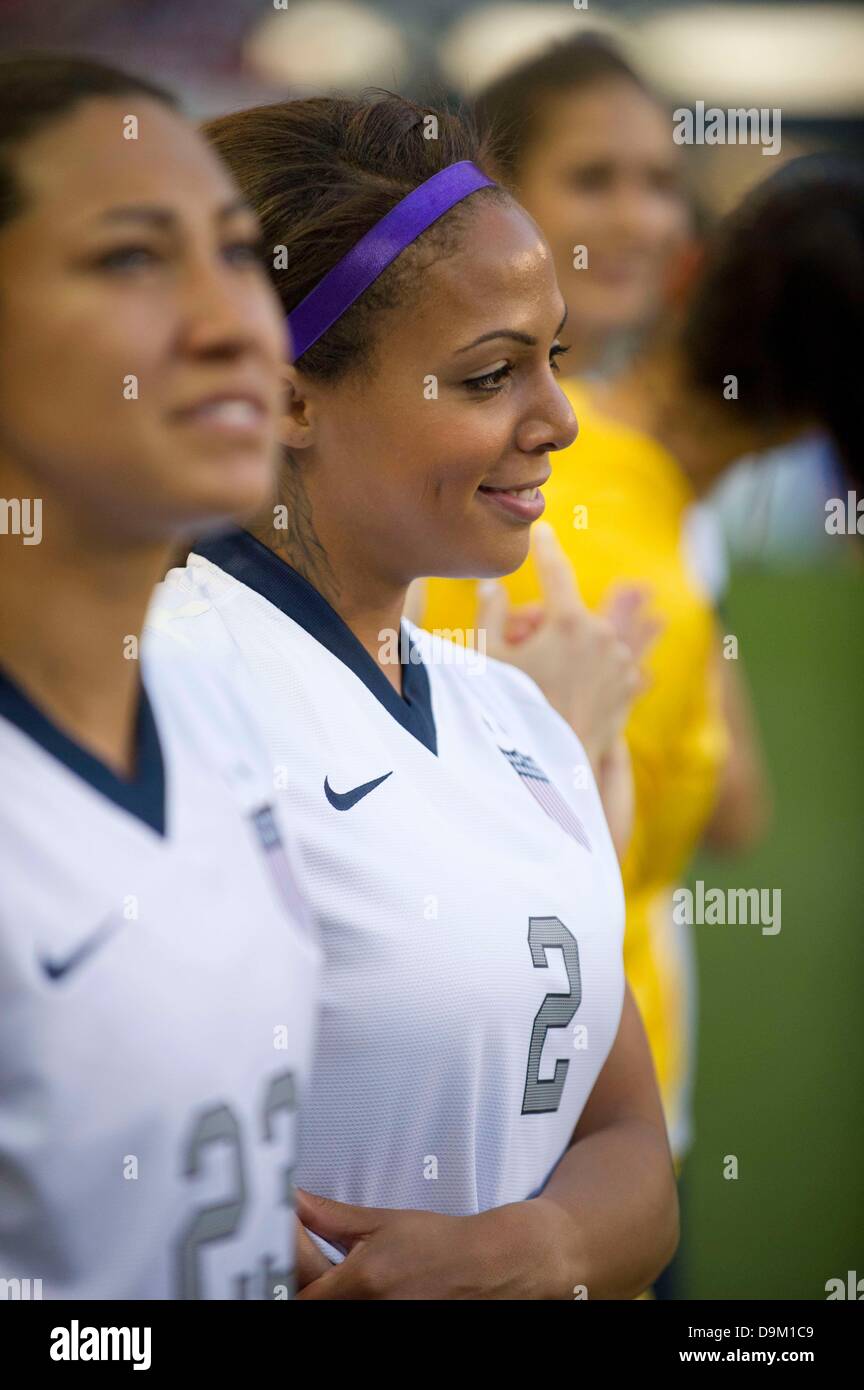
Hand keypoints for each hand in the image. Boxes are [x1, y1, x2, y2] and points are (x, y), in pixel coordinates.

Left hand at [294, 1189, 567, 1299]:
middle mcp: (364, 1314)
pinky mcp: (384, 1328)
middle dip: (296, 1270)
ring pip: (324, 1303)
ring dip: (315, 1285)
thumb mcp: (381, 1223)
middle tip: (295, 1244)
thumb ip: (331, 1216)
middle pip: (306, 1298)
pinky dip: (335, 1294)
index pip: (294, 1284)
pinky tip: (339, 1277)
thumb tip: (295, 1200)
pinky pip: (347, 1312)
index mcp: (359, 1285)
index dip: (280, 1257)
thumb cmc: (439, 1245)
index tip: (274, 1233)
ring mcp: (377, 1324)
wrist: (486, 1268)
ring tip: (320, 1261)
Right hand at [477, 522, 659, 767]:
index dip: (546, 548)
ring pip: (617, 635)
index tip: (543, 530)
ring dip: (619, 628)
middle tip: (548, 620)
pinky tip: (642, 665)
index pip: (555, 570)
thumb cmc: (510, 711)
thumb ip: (490, 617)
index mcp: (567, 621)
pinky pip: (629, 668)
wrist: (548, 767)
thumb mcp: (488, 661)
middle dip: (561, 611)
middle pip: (584, 608)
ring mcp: (621, 664)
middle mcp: (602, 636)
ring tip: (656, 612)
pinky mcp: (629, 690)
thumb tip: (491, 587)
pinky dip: (628, 665)